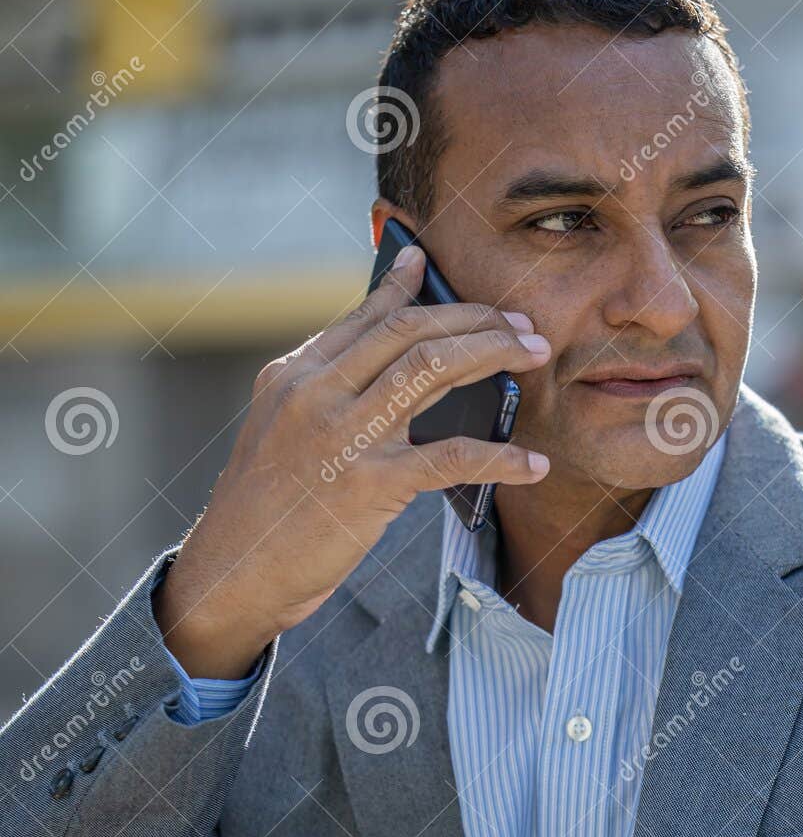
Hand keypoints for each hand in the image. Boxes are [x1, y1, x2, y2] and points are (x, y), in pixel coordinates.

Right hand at [152, 245, 550, 677]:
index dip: (409, 288)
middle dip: (475, 320)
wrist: (234, 573)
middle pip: (410, 331)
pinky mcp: (370, 487)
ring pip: (432, 370)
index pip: (366, 316)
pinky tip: (533, 465)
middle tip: (521, 326)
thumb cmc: (266, 508)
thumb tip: (383, 360)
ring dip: (494, 355)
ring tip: (535, 355)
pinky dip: (501, 459)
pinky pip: (451, 458)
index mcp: (294, 375)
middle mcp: (316, 394)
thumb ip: (323, 390)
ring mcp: (344, 437)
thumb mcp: (279, 430)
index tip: (434, 264)